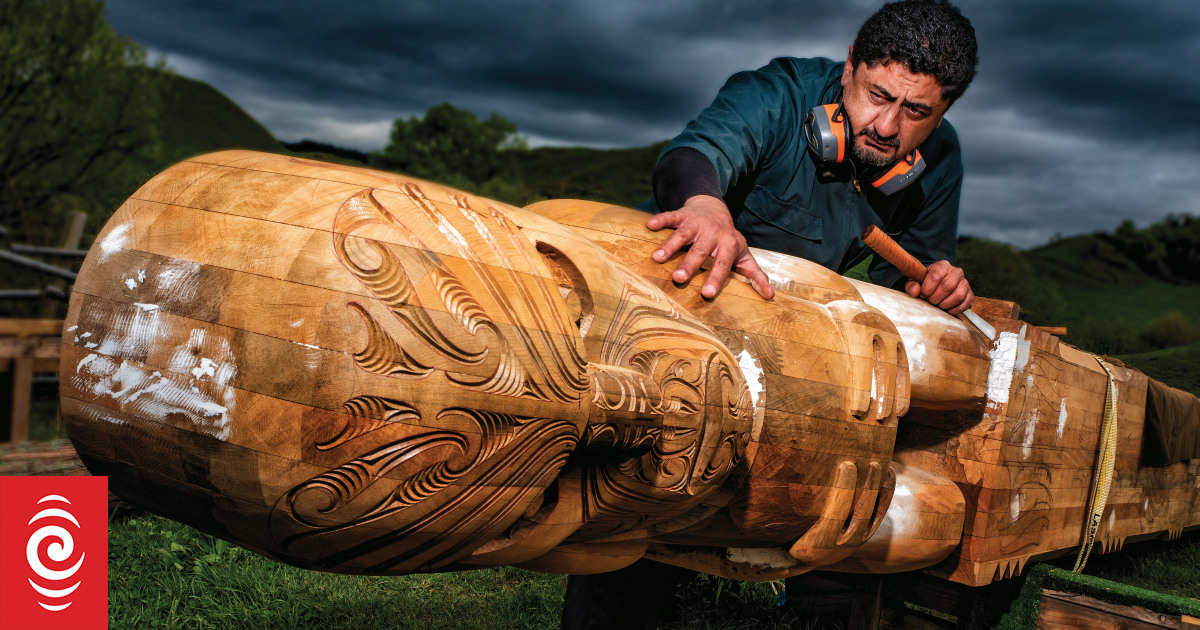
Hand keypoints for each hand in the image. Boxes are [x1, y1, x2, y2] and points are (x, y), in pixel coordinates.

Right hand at [646, 195, 774, 299]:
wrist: (714, 208)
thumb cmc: (728, 239)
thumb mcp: (743, 255)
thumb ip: (755, 275)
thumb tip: (770, 296)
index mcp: (728, 244)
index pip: (722, 264)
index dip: (715, 278)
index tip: (706, 294)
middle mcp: (712, 233)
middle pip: (700, 251)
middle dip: (689, 264)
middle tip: (678, 279)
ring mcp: (696, 223)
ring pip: (682, 234)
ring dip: (669, 245)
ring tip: (657, 258)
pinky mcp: (683, 214)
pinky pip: (670, 216)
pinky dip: (660, 219)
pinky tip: (649, 226)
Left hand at [905, 259, 972, 313]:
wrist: (937, 286)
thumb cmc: (925, 283)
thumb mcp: (915, 282)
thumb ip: (912, 286)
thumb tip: (915, 291)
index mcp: (942, 265)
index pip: (936, 275)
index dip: (928, 288)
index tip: (923, 295)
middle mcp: (956, 271)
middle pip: (947, 286)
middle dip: (936, 297)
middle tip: (930, 301)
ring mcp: (965, 282)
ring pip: (958, 294)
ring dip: (946, 304)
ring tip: (938, 305)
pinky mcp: (970, 294)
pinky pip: (966, 302)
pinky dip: (955, 309)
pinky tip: (947, 309)